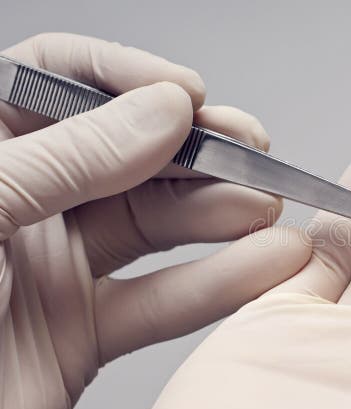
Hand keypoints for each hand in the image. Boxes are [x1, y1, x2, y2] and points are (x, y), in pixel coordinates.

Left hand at [0, 33, 310, 408]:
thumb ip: (71, 158)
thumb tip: (163, 112)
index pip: (58, 78)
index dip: (128, 77)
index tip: (186, 95)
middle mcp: (26, 202)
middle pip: (128, 152)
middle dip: (197, 149)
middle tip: (251, 152)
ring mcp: (56, 267)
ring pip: (157, 225)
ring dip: (221, 213)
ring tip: (267, 206)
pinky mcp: (83, 332)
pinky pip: (163, 299)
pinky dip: (220, 283)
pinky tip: (266, 263)